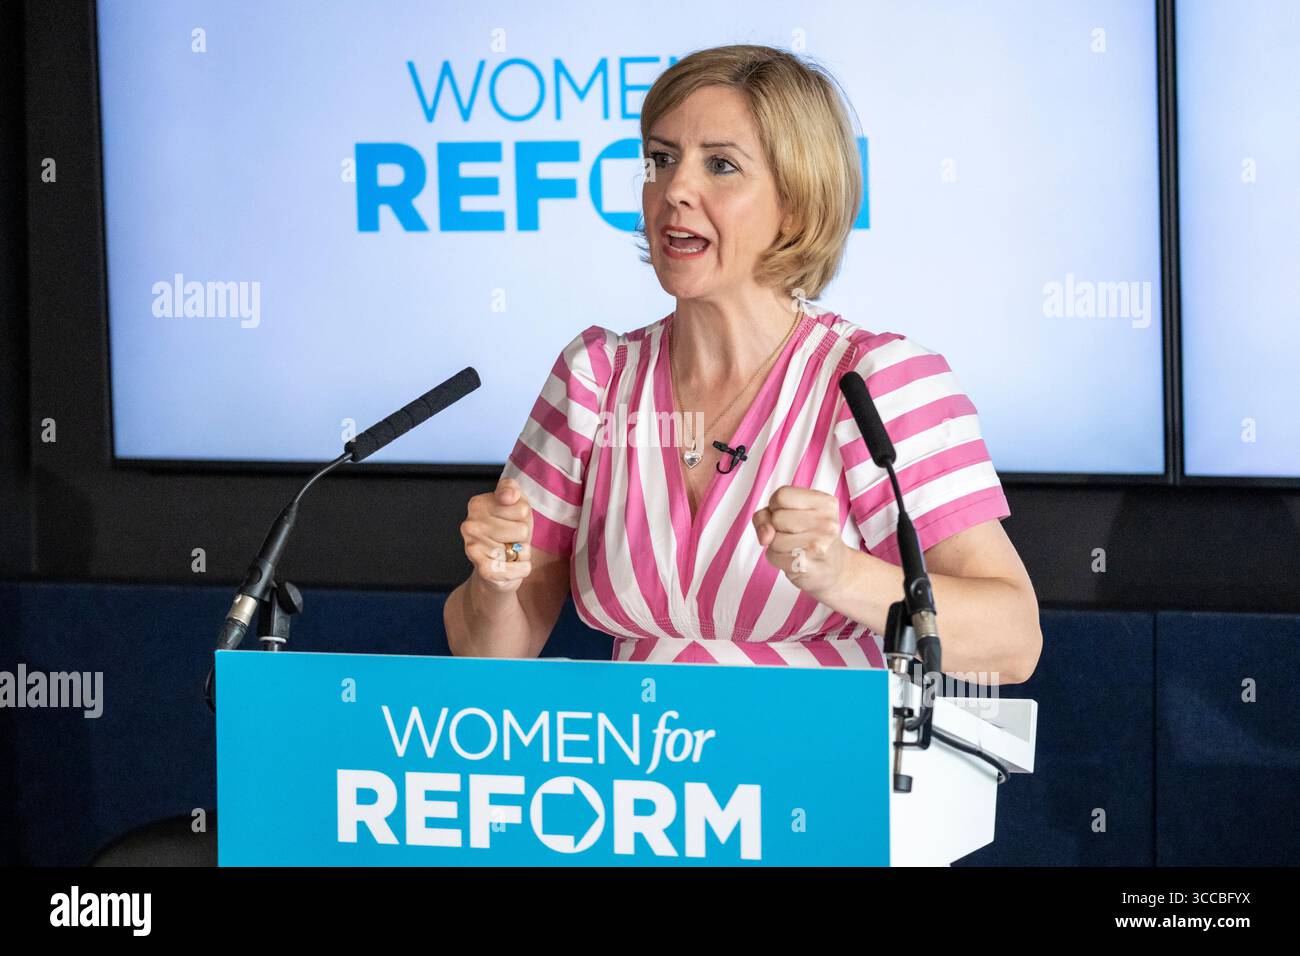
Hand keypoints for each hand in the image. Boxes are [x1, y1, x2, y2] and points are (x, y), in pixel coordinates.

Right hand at [460, 477, 533, 592]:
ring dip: (522, 553)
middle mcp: (470, 525)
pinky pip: (520, 568)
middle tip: (509, 539)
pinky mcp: (484, 569)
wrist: (495, 568)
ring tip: (508, 551)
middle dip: (522, 537)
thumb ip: (511, 488)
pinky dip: (522, 569)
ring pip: (522, 549)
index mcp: (477, 504)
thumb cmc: (508, 531)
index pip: (522, 508)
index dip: (523, 517)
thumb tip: (507, 496)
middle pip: (523, 529)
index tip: (511, 520)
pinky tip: (510, 566)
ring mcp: (474, 547)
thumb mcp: (514, 503)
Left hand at [752, 484, 848, 597]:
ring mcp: (817, 544)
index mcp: (825, 503)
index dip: (776, 506)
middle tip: (796, 534)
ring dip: (776, 545)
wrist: (836, 569)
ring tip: (796, 547)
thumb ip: (768, 515)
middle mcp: (825, 522)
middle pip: (776, 517)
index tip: (788, 514)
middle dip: (777, 527)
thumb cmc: (811, 537)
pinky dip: (777, 558)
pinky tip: (794, 559)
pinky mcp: (806, 564)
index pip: (782, 495)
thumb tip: (765, 536)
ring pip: (773, 539)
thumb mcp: (794, 515)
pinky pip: (773, 556)